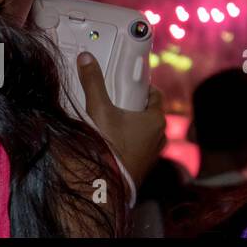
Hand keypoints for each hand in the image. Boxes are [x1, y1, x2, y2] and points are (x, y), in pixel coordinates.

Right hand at [77, 51, 165, 187]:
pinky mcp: (144, 165)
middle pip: (148, 112)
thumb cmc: (108, 148)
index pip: (154, 94)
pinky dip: (129, 140)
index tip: (127, 84)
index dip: (141, 86)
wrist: (104, 188)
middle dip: (133, 106)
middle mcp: (160, 136)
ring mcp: (153, 152)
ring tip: (110, 122)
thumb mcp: (99, 111)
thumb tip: (86, 59)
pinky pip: (140, 145)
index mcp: (156, 119)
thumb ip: (93, 83)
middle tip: (114, 102)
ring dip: (131, 124)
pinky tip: (112, 142)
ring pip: (144, 130)